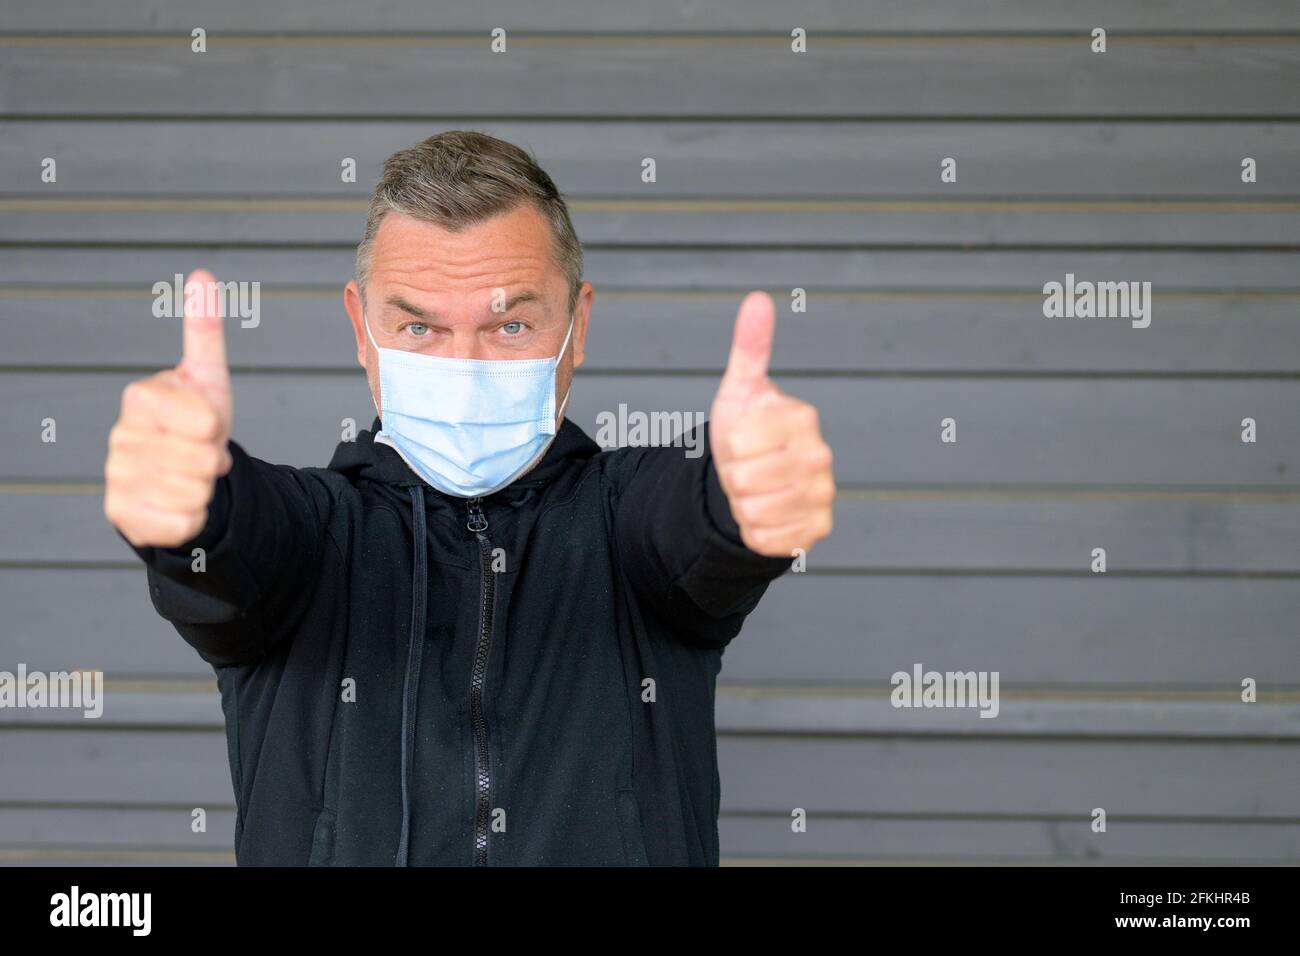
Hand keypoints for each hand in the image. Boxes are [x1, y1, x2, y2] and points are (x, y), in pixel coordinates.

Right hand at [104, 269, 233, 546]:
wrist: (183, 473)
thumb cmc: (196, 422)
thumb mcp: (208, 377)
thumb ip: (204, 331)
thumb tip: (202, 275)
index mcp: (141, 397)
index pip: (206, 421)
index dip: (217, 428)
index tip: (206, 424)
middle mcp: (120, 436)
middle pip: (203, 460)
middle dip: (214, 461)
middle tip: (200, 454)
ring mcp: (117, 476)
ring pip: (194, 493)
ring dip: (205, 489)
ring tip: (191, 476)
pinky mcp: (122, 514)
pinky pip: (183, 523)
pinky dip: (194, 518)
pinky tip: (179, 503)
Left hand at [709, 291, 834, 556]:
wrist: (757, 477)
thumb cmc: (747, 428)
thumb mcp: (740, 389)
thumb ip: (750, 346)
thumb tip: (757, 299)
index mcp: (802, 418)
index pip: (738, 443)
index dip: (728, 446)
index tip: (741, 441)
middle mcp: (820, 456)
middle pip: (742, 479)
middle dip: (733, 477)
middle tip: (746, 467)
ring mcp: (822, 494)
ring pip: (753, 511)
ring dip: (742, 504)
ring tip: (754, 488)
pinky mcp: (817, 529)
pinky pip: (767, 538)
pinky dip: (755, 530)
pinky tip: (765, 511)